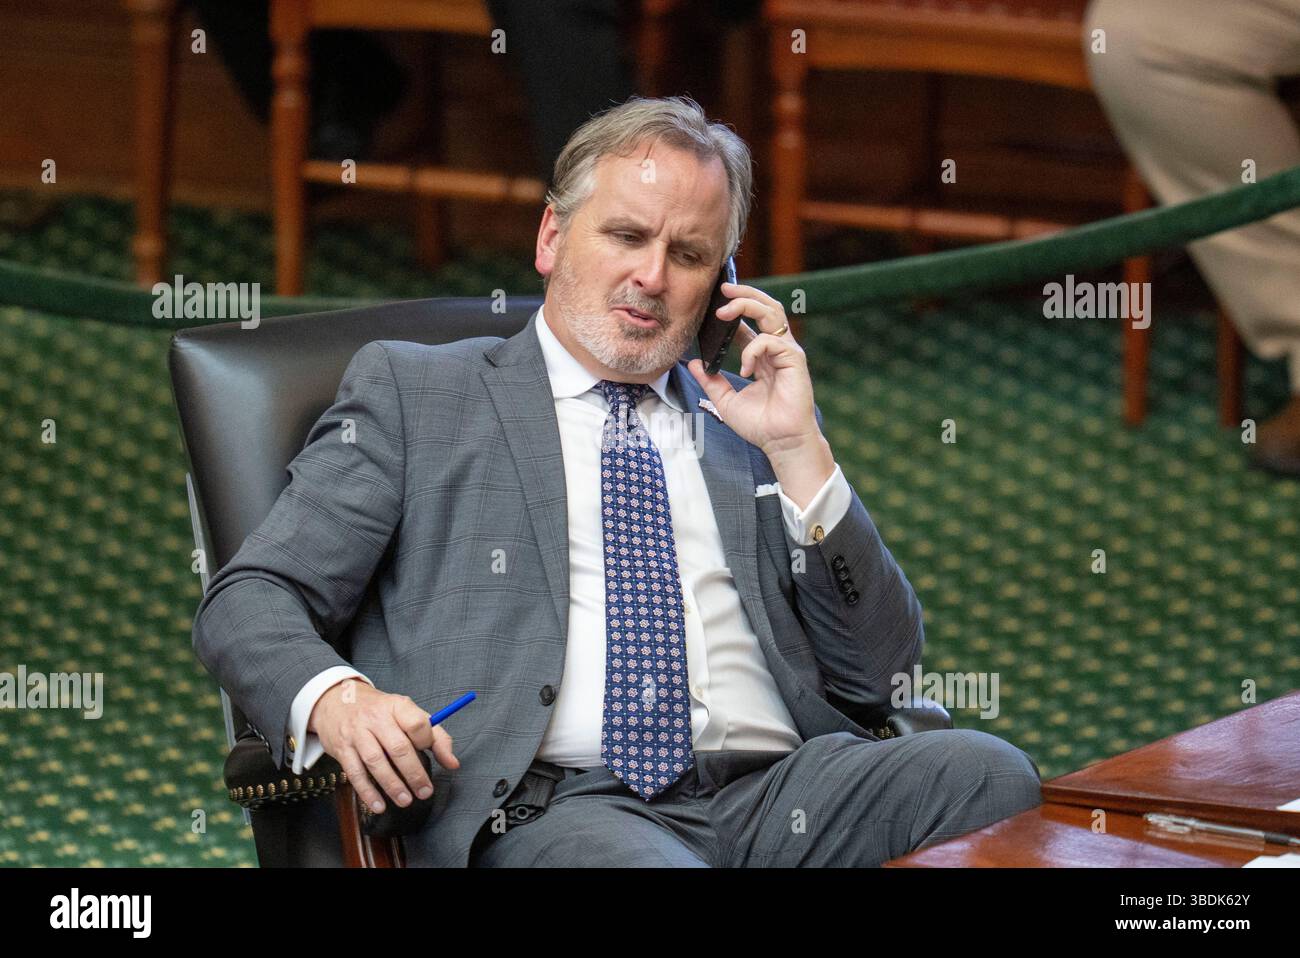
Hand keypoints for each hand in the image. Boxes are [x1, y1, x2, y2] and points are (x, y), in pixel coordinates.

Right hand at [308, 679, 459, 813]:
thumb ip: (434, 735)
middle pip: (398, 748)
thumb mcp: (406, 713)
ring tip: (405, 800)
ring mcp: (357, 733)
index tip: (430, 754)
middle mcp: (376, 718)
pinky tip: (379, 805)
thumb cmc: (380, 711)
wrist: (336, 701)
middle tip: (425, 792)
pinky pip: (355, 773)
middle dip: (414, 774)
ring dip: (392, 785)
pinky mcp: (342, 749)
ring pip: (376, 762)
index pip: (417, 723)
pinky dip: (367, 792)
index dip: (427, 741)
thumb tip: (453, 763)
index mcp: (397, 706)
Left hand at [687, 282, 820, 456]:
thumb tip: (693, 362)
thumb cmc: (760, 425)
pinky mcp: (795, 359)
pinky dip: (752, 350)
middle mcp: (777, 349)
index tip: (712, 305)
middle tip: (722, 289)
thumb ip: (710, 380)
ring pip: (772, 312)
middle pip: (765, 307)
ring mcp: (787, 352)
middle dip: (744, 293)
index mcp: (762, 356)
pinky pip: (771, 341)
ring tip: (724, 310)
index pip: (750, 322)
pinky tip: (745, 370)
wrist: (780, 443)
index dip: (733, 309)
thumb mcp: (725, 400)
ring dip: (747, 304)